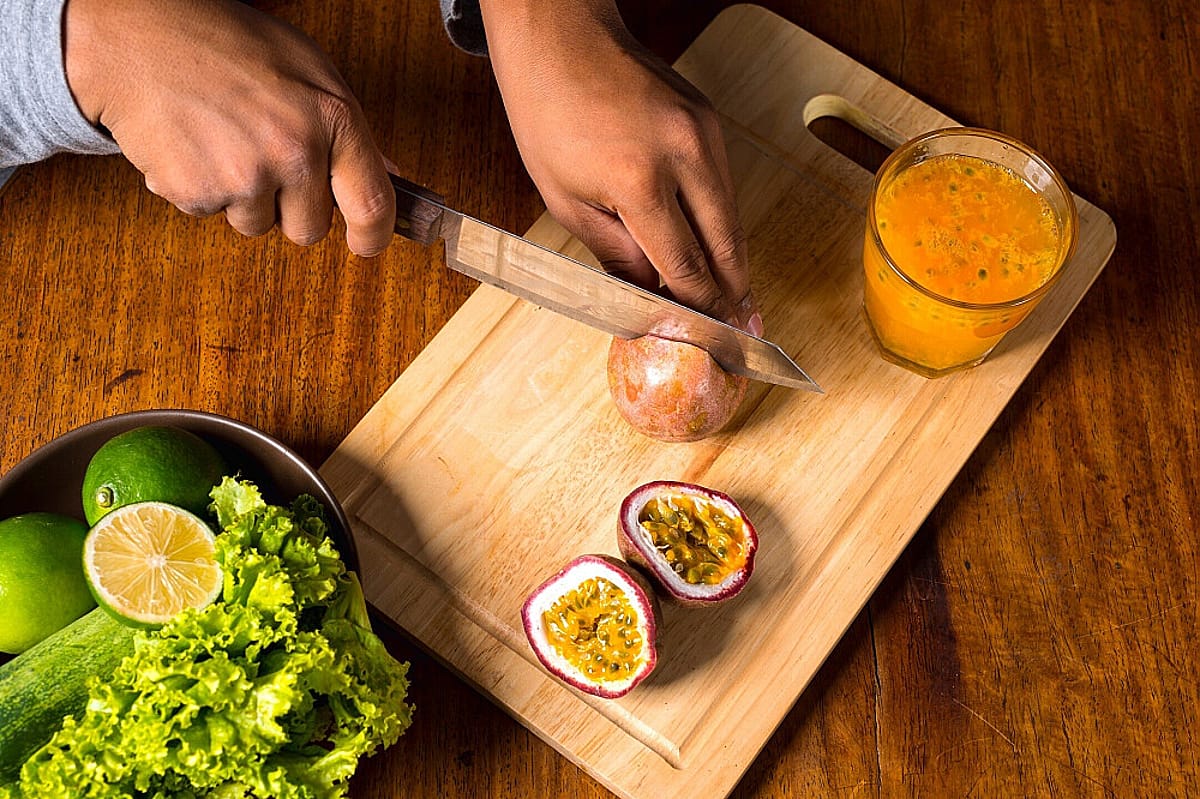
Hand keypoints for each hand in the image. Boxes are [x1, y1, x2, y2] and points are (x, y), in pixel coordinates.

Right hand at [63, 0, 394, 255]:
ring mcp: (244, 176)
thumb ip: (346, 129)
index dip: (372, 235)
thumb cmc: (225, 44)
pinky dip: (201, 189)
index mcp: (332, 118)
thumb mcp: (307, 69)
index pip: (372, 204)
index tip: (365, 242)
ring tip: (222, 141)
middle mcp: (294, 151)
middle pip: (310, 230)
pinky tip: (193, 145)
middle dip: (291, 209)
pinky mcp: (197, 192)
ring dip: (242, 198)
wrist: (138, 35)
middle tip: (264, 159)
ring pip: (257, 226)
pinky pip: (210, 215)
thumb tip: (387, 175)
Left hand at [479, 0, 759, 331]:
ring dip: (732, 260)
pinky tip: (716, 249)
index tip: (713, 338)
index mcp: (640, 181)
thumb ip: (617, 253)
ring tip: (735, 300)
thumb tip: (654, 296)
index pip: (685, 266)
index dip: (701, 309)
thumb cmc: (548, 114)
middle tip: (746, 331)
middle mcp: (684, 154)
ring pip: (731, 215)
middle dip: (735, 293)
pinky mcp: (709, 120)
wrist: (560, 38)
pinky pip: (723, 185)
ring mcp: (705, 132)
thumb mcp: (566, 200)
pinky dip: (720, 221)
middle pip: (726, 245)